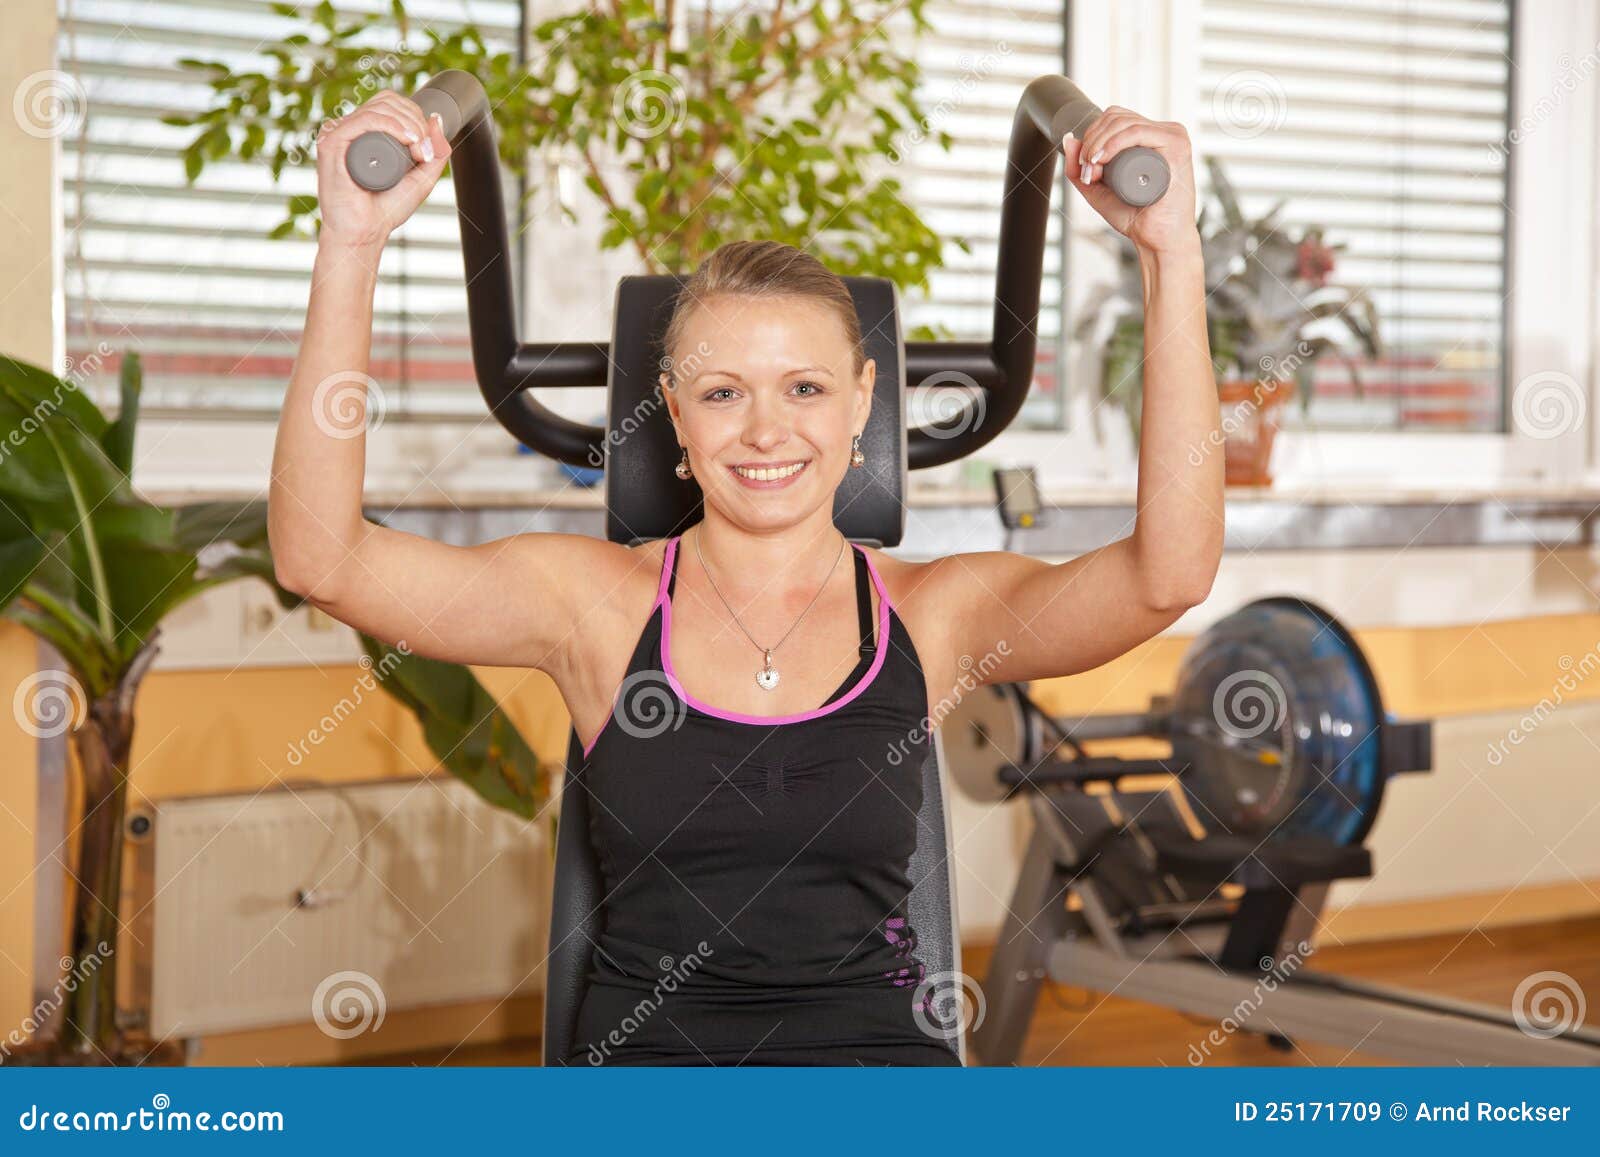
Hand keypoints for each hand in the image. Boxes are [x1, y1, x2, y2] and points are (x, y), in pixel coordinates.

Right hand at [313, 90, 451, 254]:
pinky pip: (363, 120)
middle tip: (424, 149)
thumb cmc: (386, 209)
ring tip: (418, 148)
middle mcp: (350, 129)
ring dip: (407, 123)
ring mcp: (339, 134)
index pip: (391, 104)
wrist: (365, 232)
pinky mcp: (331, 142)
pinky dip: (389, 124)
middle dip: (414, 119)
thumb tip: (436, 118)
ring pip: (378, 108)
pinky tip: (406, 138)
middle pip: (386, 101)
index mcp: (365, 132)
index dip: (415, 116)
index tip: (427, 146)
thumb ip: (435, 152)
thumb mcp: (422, 178)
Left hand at [1062, 107, 1198, 257]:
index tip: (1084, 164)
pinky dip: (1115, 142)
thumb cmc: (1134, 216)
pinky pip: (1139, 131)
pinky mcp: (1177, 145)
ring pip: (1125, 123)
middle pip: (1117, 116)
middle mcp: (1162, 132)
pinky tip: (1103, 157)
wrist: (1156, 239)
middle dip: (1093, 140)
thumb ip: (1079, 170)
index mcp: (1148, 137)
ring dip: (1099, 142)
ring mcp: (1171, 137)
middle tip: (1087, 168)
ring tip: (1093, 167)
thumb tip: (1069, 138)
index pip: (1114, 119)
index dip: (1092, 135)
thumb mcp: (1097, 189)